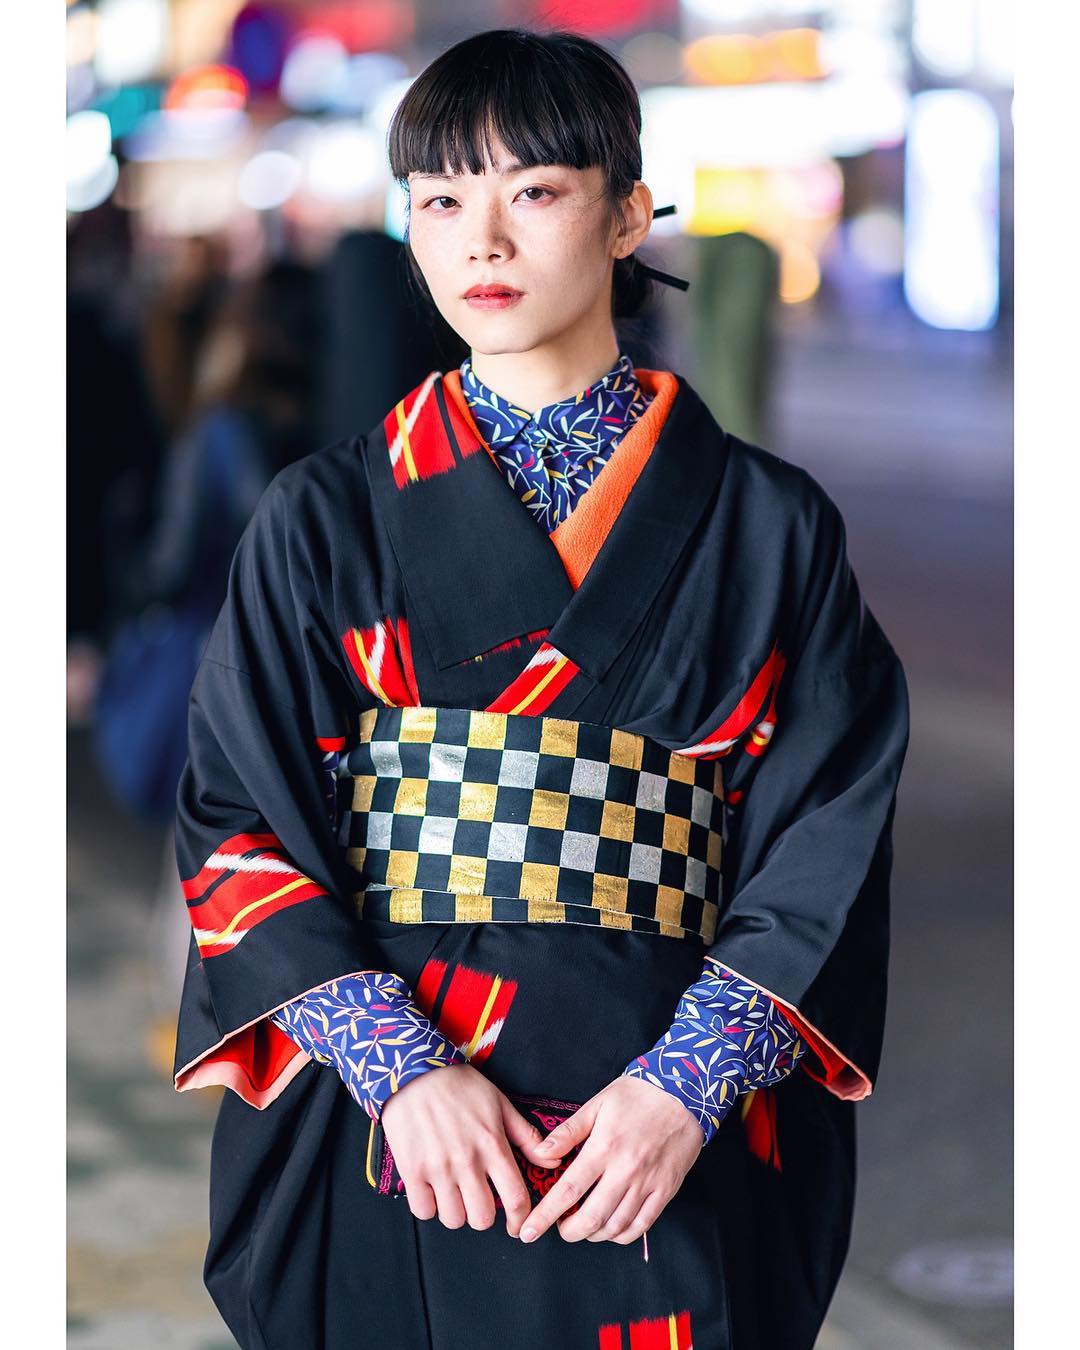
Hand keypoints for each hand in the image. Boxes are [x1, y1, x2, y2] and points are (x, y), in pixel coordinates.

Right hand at [380, 1062, 555, 1236]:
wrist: (416, 1070)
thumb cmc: (460, 1085)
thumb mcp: (500, 1104)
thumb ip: (526, 1138)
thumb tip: (552, 1162)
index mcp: (493, 1145)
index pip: (516, 1199)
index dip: (520, 1220)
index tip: (517, 1225)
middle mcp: (467, 1161)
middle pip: (483, 1218)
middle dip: (484, 1214)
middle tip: (480, 1200)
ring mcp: (438, 1168)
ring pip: (453, 1219)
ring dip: (457, 1211)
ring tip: (454, 1192)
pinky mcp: (412, 1170)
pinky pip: (424, 1211)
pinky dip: (429, 1206)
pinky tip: (433, 1189)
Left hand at [516, 1076, 703, 1244]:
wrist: (684, 1093)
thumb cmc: (637, 1095)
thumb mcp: (597, 1104)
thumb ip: (568, 1132)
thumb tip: (541, 1154)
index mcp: (604, 1148)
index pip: (568, 1190)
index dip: (545, 1215)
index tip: (529, 1231)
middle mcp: (625, 1171)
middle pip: (592, 1218)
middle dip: (570, 1232)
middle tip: (560, 1229)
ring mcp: (648, 1183)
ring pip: (616, 1227)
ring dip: (594, 1235)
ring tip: (584, 1228)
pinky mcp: (666, 1190)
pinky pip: (642, 1225)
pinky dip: (622, 1235)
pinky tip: (611, 1229)